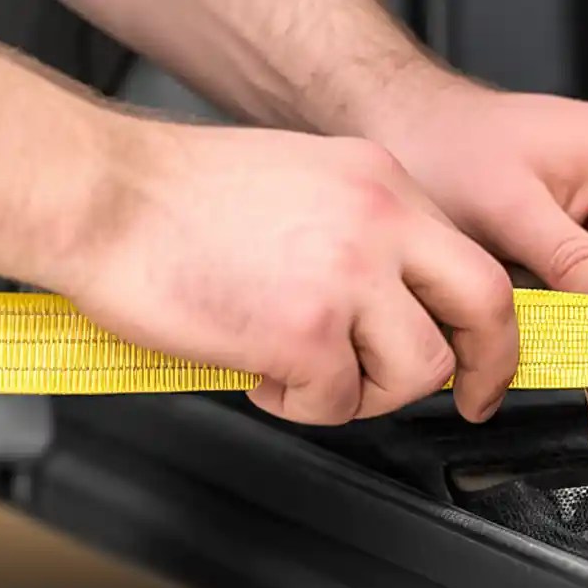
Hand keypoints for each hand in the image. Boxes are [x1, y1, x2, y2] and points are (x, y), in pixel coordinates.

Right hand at [52, 120, 518, 424]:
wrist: (100, 195)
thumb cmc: (176, 196)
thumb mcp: (308, 185)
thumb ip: (369, 236)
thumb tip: (402, 302)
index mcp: (384, 184)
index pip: (474, 261)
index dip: (485, 323)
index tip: (482, 358)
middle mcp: (381, 221)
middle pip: (484, 306)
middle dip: (488, 368)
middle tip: (474, 402)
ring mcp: (348, 276)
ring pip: (416, 369)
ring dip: (366, 392)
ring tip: (308, 372)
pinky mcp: (305, 331)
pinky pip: (337, 400)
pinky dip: (302, 404)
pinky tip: (262, 372)